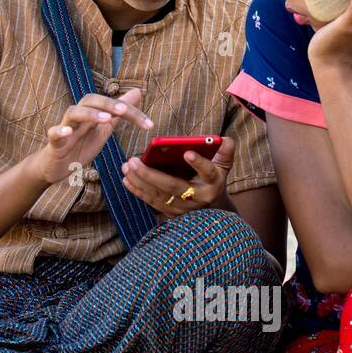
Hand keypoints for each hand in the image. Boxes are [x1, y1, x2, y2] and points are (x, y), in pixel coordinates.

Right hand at [33, 88, 152, 185]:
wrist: (58, 166)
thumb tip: (137, 92)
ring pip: (73, 113)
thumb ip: (119, 112)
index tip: (149, 124)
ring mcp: (66, 128)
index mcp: (92, 114)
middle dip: (108, 104)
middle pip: (90, 100)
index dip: (131, 113)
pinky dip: (60, 130)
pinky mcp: (54, 143)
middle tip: (124, 111)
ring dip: (90, 114)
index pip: (112, 105)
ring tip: (105, 119)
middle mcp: (79, 117)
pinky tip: (67, 131)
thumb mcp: (104, 129)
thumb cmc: (81, 145)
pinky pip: (54, 133)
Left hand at [121, 135, 235, 216]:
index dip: (198, 163)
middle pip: (173, 186)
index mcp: (213, 182)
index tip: (187, 152)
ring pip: (159, 195)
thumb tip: (223, 139)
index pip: (207, 172)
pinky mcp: (172, 213)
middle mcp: (198, 197)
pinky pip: (153, 203)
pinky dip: (139, 191)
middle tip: (133, 160)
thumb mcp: (223, 166)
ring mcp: (184, 208)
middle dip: (151, 174)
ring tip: (126, 167)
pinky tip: (127, 180)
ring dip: (140, 181)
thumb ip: (224, 152)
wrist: (212, 209)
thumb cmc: (214, 179)